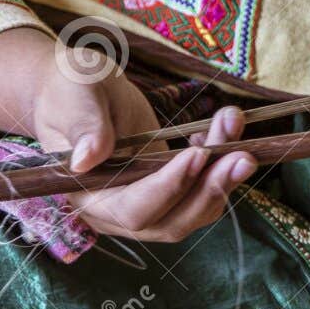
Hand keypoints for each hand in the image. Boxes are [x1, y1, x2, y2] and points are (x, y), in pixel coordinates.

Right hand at [0, 27, 256, 241]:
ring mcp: (148, 202)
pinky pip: (203, 188)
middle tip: (243, 156)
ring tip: (235, 129)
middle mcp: (118, 210)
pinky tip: (222, 130)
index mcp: (88, 196)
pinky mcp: (170, 187)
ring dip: (224, 175)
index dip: (168, 188)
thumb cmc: (67, 89)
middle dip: (211, 190)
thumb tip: (86, 159)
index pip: (134, 210)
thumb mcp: (72, 96)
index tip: (197, 155)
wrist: (79, 87)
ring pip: (196, 207)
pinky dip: (221, 163)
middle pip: (173, 220)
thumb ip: (82, 126)